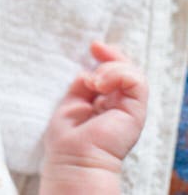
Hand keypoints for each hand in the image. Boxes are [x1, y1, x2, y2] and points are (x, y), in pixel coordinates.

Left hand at [42, 42, 147, 177]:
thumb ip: (83, 85)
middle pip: (127, 71)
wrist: (73, 159)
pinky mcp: (135, 112)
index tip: (95, 46)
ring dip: (110, 68)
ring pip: (133, 73)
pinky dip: (117, 75)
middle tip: (97, 47)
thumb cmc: (67, 138)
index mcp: (105, 103)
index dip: (108, 57)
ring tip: (93, 82)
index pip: (115, 74)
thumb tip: (90, 70)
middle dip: (113, 55)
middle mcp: (119, 105)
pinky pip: (136, 82)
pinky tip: (99, 84)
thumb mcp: (71, 102)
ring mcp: (128, 109)